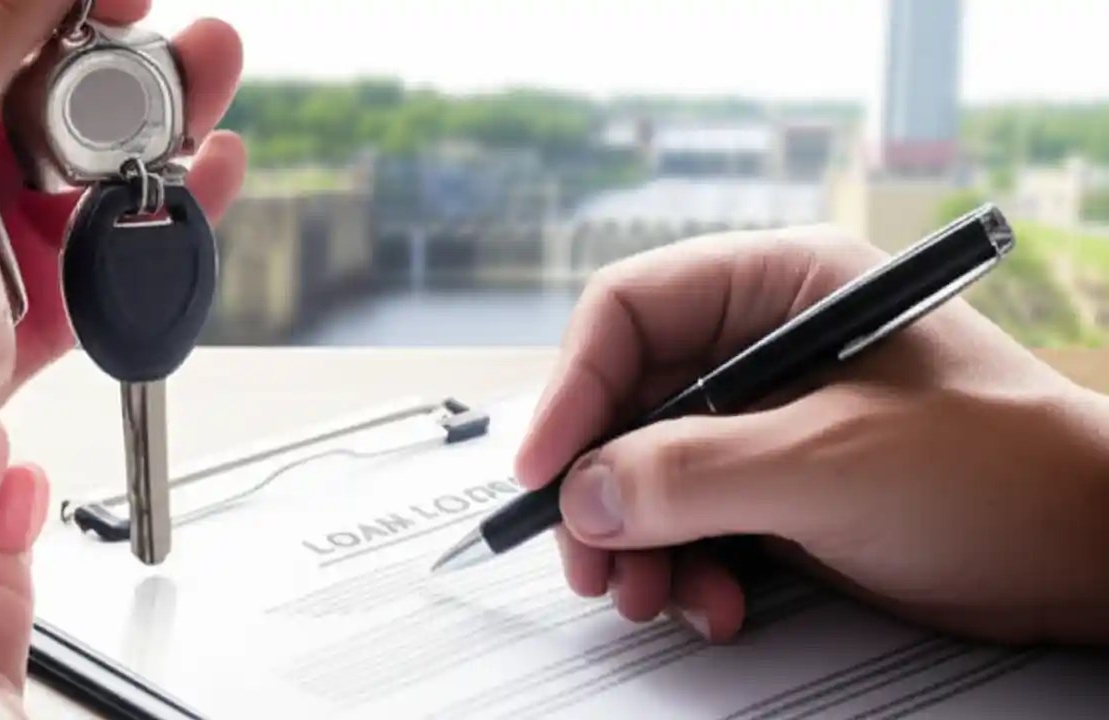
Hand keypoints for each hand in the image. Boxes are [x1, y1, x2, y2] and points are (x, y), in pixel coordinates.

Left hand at [0, 0, 245, 421]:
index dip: (43, 0)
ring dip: (157, 124)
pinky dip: (165, 213)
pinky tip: (209, 170)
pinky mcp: (30, 289)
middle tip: (171, 37)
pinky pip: (112, 244)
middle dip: (118, 56)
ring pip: (86, 157)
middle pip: (42, 78)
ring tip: (211, 78)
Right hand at [515, 225, 1108, 646]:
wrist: (1082, 554)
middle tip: (593, 561)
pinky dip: (684, 567)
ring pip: (649, 471)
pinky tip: (709, 604)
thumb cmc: (1001, 471)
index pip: (630, 311)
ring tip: (653, 597)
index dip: (572, 387)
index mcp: (778, 286)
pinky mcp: (777, 485)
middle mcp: (761, 345)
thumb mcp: (831, 463)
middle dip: (602, 488)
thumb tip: (582, 493)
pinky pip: (691, 519)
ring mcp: (767, 420)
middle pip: (627, 402)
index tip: (542, 469)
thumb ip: (693, 474)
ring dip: (639, 541)